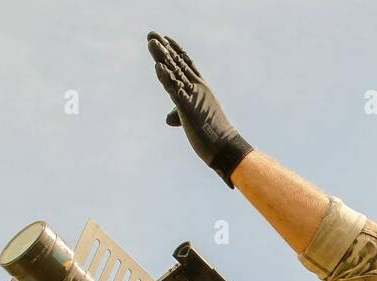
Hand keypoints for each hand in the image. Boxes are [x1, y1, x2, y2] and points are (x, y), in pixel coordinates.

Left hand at [146, 32, 253, 186]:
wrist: (226, 149)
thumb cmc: (213, 136)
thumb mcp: (195, 120)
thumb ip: (180, 114)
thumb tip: (168, 119)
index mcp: (202, 89)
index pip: (187, 65)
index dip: (175, 51)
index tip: (165, 39)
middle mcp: (198, 88)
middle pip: (178, 63)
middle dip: (163, 49)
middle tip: (151, 35)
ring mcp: (193, 96)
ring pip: (175, 72)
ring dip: (162, 56)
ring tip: (151, 41)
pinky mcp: (188, 108)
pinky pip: (174, 90)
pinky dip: (166, 78)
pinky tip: (158, 66)